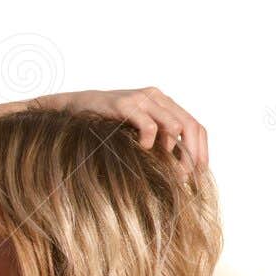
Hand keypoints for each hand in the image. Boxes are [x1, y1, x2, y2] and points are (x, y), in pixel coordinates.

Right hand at [41, 87, 207, 175]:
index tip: (200, 173)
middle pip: (190, 125)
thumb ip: (153, 139)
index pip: (194, 125)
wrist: (73, 106)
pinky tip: (143, 151)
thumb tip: (175, 168)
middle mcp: (157, 97)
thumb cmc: (103, 123)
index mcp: (164, 103)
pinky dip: (151, 142)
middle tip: (187, 177)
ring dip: (175, 153)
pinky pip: (149, 125)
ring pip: (175, 125)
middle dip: (193, 154)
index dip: (201, 149)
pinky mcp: (125, 105)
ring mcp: (142, 99)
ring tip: (168, 170)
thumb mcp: (133, 130)